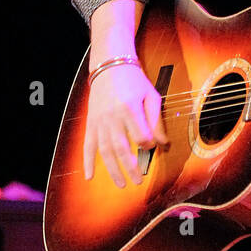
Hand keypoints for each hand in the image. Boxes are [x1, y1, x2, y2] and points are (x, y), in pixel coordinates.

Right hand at [83, 64, 168, 187]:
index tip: (152, 145)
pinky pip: (88, 145)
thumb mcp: (151, 96)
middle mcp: (112, 117)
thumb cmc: (134, 81)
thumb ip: (157, 120)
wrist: (109, 65)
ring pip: (105, 151)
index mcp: (129, 108)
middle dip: (131, 168)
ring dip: (113, 170)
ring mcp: (99, 121)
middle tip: (139, 182)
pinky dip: (87, 162)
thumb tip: (164, 144)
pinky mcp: (91, 123)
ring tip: (122, 184)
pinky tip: (89, 177)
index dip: (148, 144)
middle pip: (122, 149)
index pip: (141, 136)